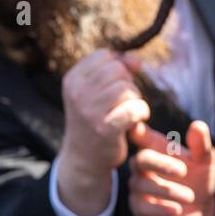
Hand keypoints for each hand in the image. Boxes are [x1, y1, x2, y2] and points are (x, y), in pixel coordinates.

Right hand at [56, 49, 150, 215]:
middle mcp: (78, 93)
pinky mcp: (106, 129)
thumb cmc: (94, 120)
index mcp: (73, 79)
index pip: (104, 55)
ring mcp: (90, 111)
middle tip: (125, 102)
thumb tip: (137, 61)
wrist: (85, 159)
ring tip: (130, 112)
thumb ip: (115, 71)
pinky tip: (137, 122)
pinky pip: (135, 108)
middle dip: (128, 84)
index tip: (120, 85)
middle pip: (118, 70)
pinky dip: (141, 113)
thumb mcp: (94, 92)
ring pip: (127, 88)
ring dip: (136, 99)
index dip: (120, 66)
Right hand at [128, 120, 214, 215]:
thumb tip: (198, 126)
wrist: (203, 210)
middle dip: (161, 164)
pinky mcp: (139, 208)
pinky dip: (159, 208)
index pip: (137, 133)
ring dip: (169, 191)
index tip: (137, 128)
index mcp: (154, 147)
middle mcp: (142, 165)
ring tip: (190, 197)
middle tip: (183, 171)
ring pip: (143, 185)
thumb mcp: (205, 161)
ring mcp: (138, 186)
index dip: (134, 129)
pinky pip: (142, 207)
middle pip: (140, 160)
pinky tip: (176, 209)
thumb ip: (201, 144)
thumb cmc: (201, 178)